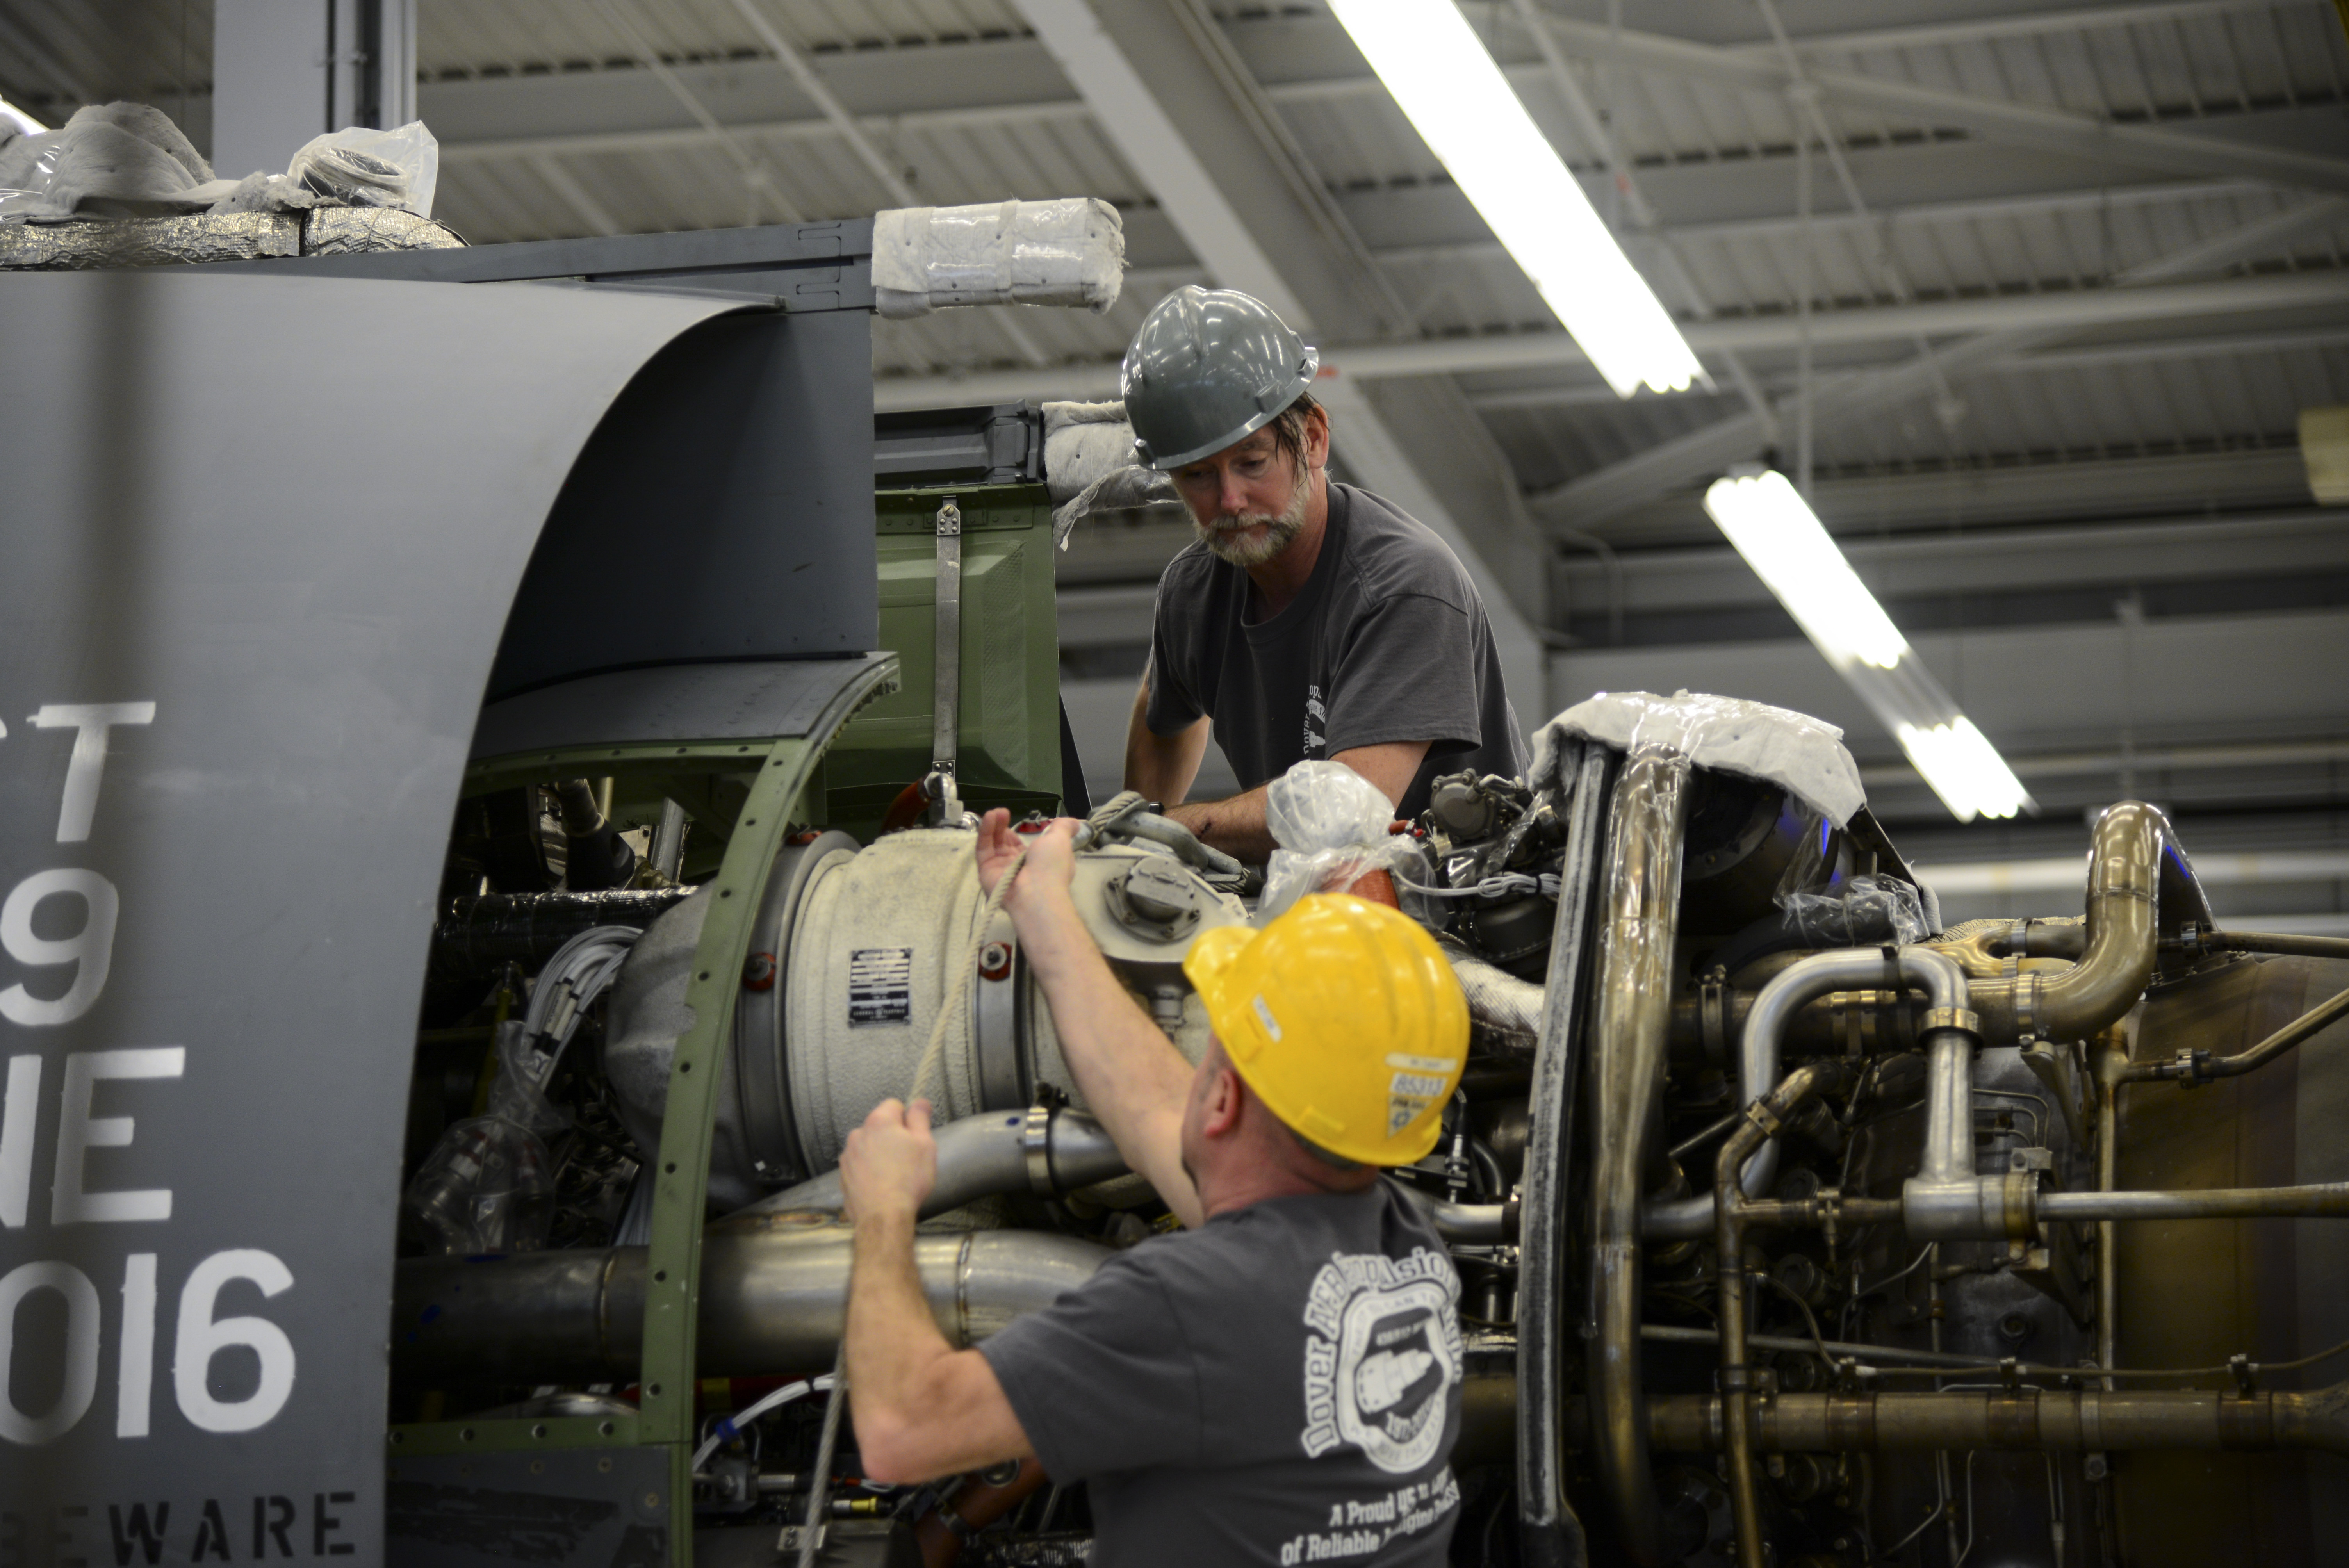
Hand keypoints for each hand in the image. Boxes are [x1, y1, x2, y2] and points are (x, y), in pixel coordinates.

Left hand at [840, 1098, 938, 1223]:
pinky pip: (859, 1165)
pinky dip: (869, 1171)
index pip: (894, 1105)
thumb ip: (920, 1118)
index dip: (908, 1119)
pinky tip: (881, 1185)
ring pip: (868, 1146)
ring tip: (894, 1175)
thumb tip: (920, 1102)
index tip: (915, 1135)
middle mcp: (858, 1134)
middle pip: (879, 1126)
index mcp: (879, 1122)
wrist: (883, 1216)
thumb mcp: (925, 1144)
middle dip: (892, 1137)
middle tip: (908, 1158)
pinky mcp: (843, 1175)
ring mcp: (847, 1156)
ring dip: (879, 1154)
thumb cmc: (908, 1180)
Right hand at [975, 809, 1077, 908]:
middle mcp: (1018, 867)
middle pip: (1006, 843)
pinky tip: (990, 817)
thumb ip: (1064, 828)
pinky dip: (985, 832)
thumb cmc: (1051, 865)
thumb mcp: (1061, 840)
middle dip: (1004, 826)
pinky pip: (983, 849)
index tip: (1021, 822)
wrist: (1036, 891)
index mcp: (1037, 863)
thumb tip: (1075, 822)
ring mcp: (1001, 870)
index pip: (1024, 847)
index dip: (1020, 834)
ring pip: (994, 844)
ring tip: (996, 811)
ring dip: (994, 825)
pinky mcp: (986, 871)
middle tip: (1004, 812)